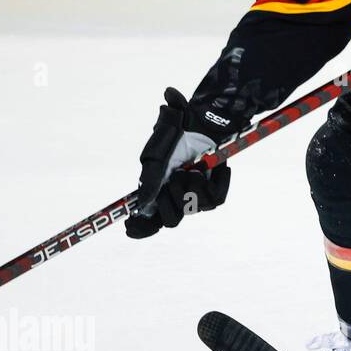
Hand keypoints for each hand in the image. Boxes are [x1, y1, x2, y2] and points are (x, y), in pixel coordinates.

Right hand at [125, 88, 231, 238]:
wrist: (204, 122)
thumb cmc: (176, 136)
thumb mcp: (158, 154)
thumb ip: (150, 178)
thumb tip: (143, 202)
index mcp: (155, 191)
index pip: (147, 221)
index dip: (140, 228)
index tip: (131, 225)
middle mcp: (173, 197)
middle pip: (171, 220)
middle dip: (174, 197)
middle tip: (178, 174)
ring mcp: (194, 196)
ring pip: (196, 209)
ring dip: (196, 187)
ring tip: (196, 167)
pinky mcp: (214, 190)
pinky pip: (217, 199)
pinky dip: (219, 183)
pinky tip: (217, 168)